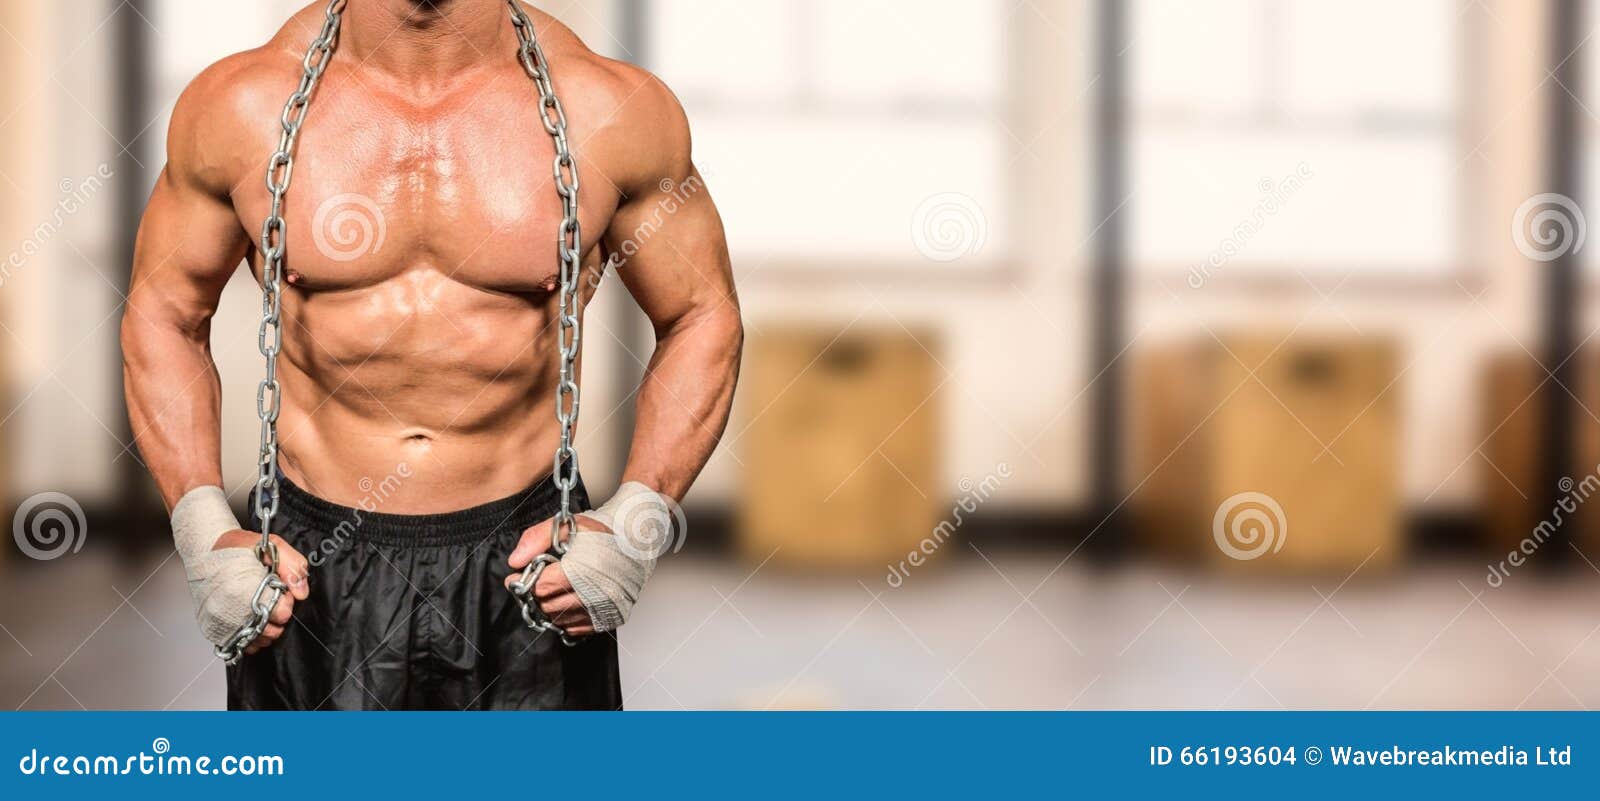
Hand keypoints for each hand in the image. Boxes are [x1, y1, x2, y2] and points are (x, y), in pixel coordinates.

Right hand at [212, 530, 309, 653]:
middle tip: (271, 600)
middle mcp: (228, 609)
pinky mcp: (212, 627)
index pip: (280, 613)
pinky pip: (237, 644)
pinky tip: (251, 622)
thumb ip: (292, 566)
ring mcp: (218, 620)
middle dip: (277, 617)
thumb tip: (301, 592)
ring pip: (254, 641)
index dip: (286, 603)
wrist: (204, 548)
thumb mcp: (272, 544)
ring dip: (264, 630)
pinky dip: (248, 638)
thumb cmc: (236, 547)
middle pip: (268, 631)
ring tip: (261, 611)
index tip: (280, 592)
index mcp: (244, 589)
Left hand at [504, 515, 607, 636]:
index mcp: (587, 568)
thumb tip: (516, 561)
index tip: (516, 578)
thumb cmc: (603, 533)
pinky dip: (566, 617)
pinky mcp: (610, 618)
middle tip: (536, 581)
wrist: (635, 543)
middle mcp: (599, 593)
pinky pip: (576, 627)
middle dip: (537, 594)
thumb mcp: (568, 524)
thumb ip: (537, 538)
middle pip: (549, 605)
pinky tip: (567, 599)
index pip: (544, 587)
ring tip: (553, 589)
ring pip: (560, 619)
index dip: (526, 582)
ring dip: (550, 606)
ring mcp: (605, 608)